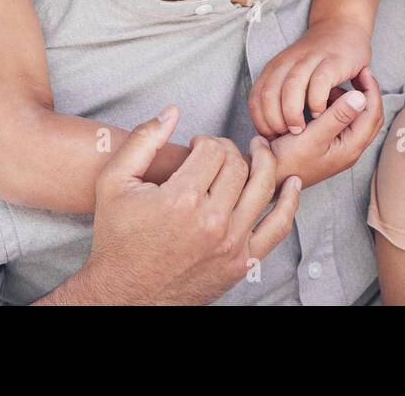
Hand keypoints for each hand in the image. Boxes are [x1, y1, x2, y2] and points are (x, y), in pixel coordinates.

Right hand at [51, 106, 299, 304]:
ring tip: (259, 151)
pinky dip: (289, 201)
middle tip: (219, 152)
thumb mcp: (114, 182)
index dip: (206, 140)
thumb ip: (143, 141)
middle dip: (230, 150)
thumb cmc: (117, 239)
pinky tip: (291, 183)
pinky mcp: (241, 262)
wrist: (124, 293)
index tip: (198, 146)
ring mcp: (231, 243)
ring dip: (264, 162)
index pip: (214, 150)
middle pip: (238, 165)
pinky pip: (278, 227)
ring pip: (263, 187)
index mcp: (182, 199)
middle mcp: (211, 221)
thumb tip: (171, 112)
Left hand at [248, 18, 372, 137]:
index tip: (273, 137)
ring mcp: (310, 60)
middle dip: (274, 121)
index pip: (256, 99)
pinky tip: (320, 113)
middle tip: (286, 137)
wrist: (343, 28)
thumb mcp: (292, 75)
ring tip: (300, 130)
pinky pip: (319, 82)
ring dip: (292, 114)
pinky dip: (317, 101)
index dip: (261, 122)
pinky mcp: (333, 61)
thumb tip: (271, 131)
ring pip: (291, 87)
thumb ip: (280, 95)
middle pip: (269, 94)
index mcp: (274, 68)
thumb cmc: (318, 62)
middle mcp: (288, 62)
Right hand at [268, 68, 383, 189]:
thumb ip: (337, 116)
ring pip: (355, 118)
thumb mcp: (313, 136)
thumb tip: (361, 96)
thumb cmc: (287, 161)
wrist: (268, 177)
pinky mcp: (328, 144)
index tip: (364, 71)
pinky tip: (323, 98)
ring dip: (349, 100)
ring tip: (335, 86)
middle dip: (367, 94)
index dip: (372, 90)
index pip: (373, 114)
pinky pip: (341, 121)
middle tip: (359, 75)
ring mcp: (339, 147)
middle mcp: (349, 148)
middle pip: (369, 116)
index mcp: (351, 147)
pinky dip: (337, 107)